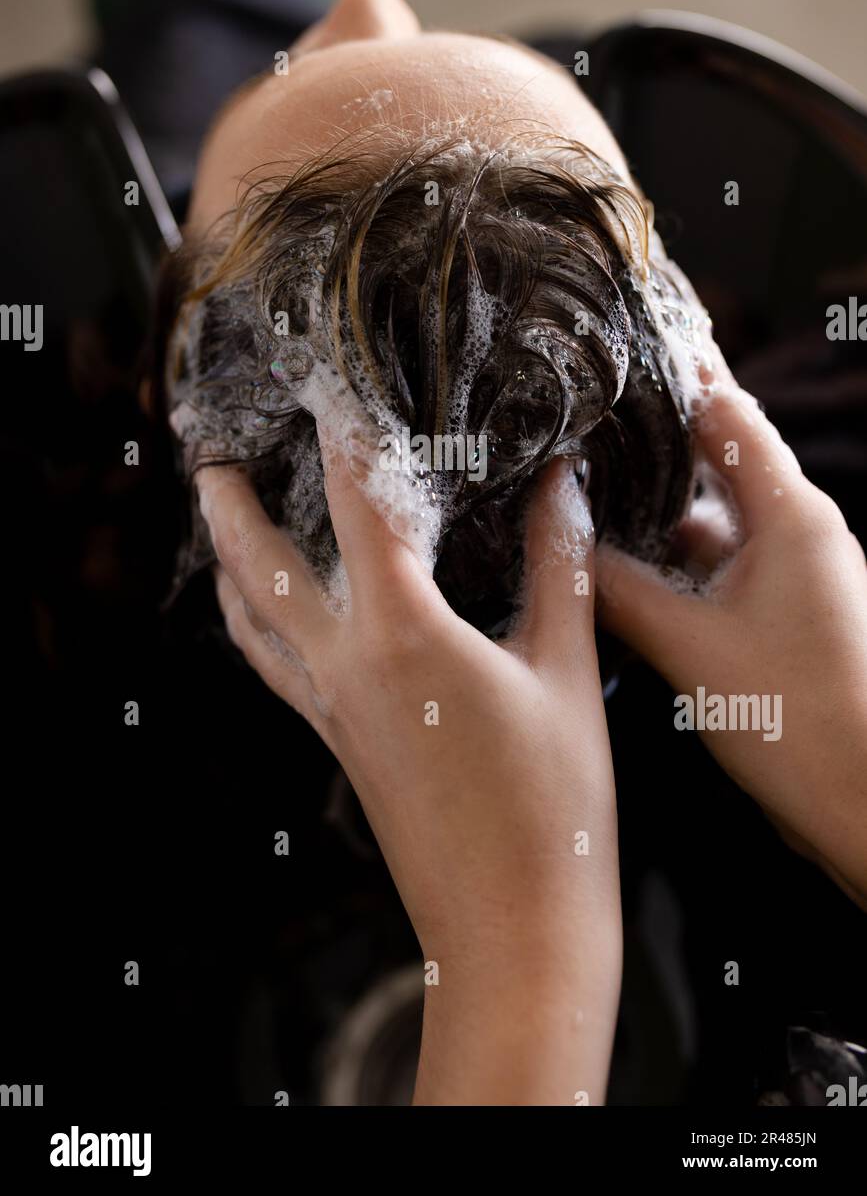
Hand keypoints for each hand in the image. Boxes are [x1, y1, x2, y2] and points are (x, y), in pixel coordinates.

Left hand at [198, 443, 621, 1104]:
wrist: (514, 928)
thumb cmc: (553, 806)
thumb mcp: (567, 671)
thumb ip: (557, 566)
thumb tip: (561, 485)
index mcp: (401, 634)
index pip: (359, 505)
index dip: (346, 435)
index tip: (331, 386)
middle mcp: (344, 667)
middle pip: (258, 569)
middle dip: (228, 506)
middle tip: (209, 455)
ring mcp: (332, 712)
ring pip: (251, 626)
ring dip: (227, 569)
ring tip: (217, 526)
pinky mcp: (339, 746)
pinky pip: (275, 670)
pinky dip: (257, 629)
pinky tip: (270, 621)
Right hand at [596, 384, 866, 908]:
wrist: (865, 805)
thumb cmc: (795, 721)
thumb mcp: (688, 646)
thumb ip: (618, 588)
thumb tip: (562, 540)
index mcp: (792, 516)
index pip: (729, 415)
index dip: (677, 376)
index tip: (623, 346)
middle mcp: (801, 532)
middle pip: (722, 460)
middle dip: (656, 441)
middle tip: (582, 421)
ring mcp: (799, 574)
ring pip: (720, 519)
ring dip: (662, 509)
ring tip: (586, 490)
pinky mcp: (789, 614)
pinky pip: (726, 565)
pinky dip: (679, 560)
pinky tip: (625, 567)